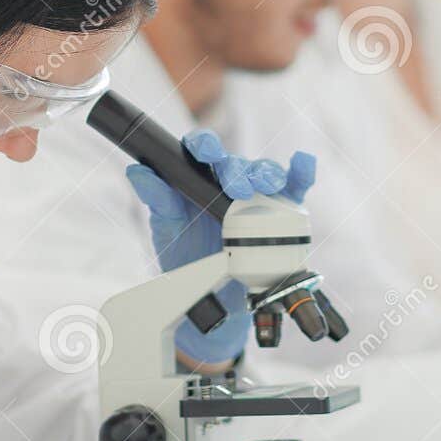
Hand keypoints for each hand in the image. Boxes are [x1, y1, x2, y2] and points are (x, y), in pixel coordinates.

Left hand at [126, 129, 316, 363]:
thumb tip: (137, 171)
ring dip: (267, 173)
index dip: (205, 145)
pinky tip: (302, 163)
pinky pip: (296, 186)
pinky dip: (302, 172)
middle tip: (235, 189)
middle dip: (237, 170)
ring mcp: (258, 195)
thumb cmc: (187, 256)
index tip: (205, 152)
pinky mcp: (282, 211)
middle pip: (237, 162)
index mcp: (199, 178)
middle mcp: (230, 181)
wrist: (210, 296)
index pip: (202, 150)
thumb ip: (157, 200)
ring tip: (265, 185)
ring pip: (266, 172)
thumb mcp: (167, 230)